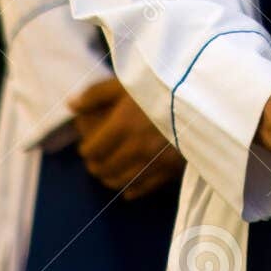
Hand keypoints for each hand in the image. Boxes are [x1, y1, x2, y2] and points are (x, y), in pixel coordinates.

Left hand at [70, 77, 183, 200]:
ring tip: (111, 167)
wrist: (200, 94)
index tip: (88, 143)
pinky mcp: (170, 169)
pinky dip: (131, 188)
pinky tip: (128, 185)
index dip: (86, 148)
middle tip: (97, 156)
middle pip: (103, 168)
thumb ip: (96, 94)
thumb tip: (70, 105)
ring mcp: (154, 161)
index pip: (92, 150)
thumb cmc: (160, 83)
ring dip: (110, 177)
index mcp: (123, 124)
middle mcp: (136, 147)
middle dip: (96, 163)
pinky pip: (142, 189)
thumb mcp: (127, 81)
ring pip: (120, 182)